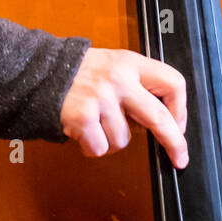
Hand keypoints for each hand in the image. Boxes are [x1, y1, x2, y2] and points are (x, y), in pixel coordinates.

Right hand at [60, 46, 188, 167]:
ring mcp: (100, 98)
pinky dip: (92, 146)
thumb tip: (161, 121)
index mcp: (130, 63)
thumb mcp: (113, 66)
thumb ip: (136, 86)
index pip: (172, 82)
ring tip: (95, 122)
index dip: (181, 109)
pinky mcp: (83, 117)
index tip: (179, 126)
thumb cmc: (80, 74)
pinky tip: (83, 130)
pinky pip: (100, 148)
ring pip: (123, 140)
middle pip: (159, 117)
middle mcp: (118, 79)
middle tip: (179, 157)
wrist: (40, 72)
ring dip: (110, 139)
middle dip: (173, 142)